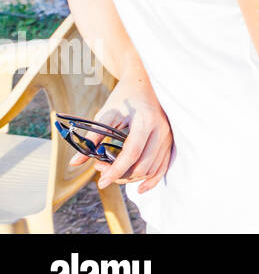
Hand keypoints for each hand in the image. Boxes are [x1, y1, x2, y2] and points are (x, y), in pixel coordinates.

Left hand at [68, 78, 173, 192]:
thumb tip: (74, 162)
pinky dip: (152, 180)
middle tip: (100, 167)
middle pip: (142, 165)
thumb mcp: (106, 115)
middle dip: (120, 174)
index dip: (116, 170)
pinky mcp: (170, 142)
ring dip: (131, 177)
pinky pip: (163, 167)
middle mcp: (162, 131)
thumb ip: (92, 138)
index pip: (132, 153)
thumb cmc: (123, 99)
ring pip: (151, 169)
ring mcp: (168, 137)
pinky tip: (140, 189)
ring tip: (112, 168)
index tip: (100, 182)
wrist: (144, 85)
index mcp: (146, 121)